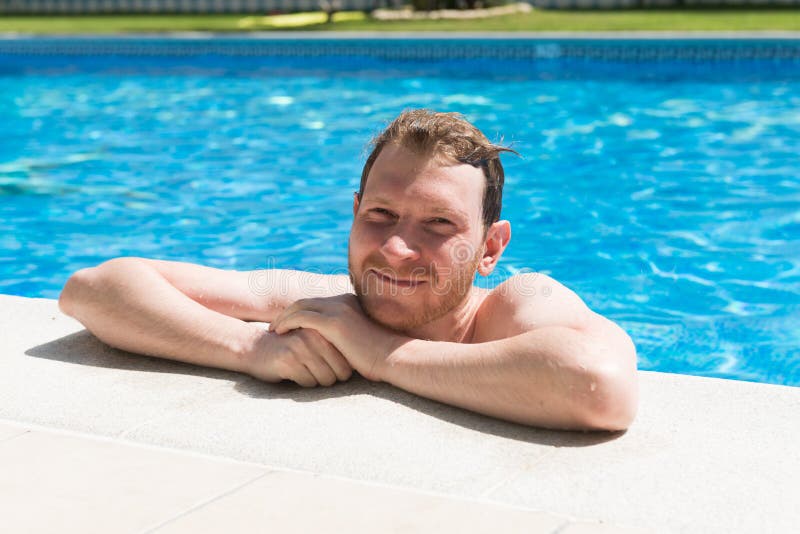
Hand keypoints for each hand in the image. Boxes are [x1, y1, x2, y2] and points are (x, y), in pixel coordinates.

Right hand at [243, 327, 352, 387]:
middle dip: (332, 379)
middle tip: (319, 374)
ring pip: (324, 379)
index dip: (342, 372)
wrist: (256, 349)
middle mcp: (314, 335)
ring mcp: (300, 347)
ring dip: (317, 382)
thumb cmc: (291, 347)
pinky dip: (304, 383)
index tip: (330, 369)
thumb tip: (365, 359)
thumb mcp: (315, 338)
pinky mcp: (287, 360)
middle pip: (339, 372)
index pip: (347, 361)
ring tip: (307, 373)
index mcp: (324, 328)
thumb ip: (335, 341)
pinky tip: (295, 374)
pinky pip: (307, 382)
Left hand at [267, 294, 407, 381]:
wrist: (391, 358)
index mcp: (349, 303)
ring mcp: (337, 309)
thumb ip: (348, 335)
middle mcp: (342, 302)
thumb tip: (339, 344)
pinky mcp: (333, 322)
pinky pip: (301, 318)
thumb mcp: (361, 341)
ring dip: (283, 318)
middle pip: (305, 302)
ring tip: (273, 330)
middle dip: (287, 312)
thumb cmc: (379, 356)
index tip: (289, 324)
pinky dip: (287, 323)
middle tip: (274, 326)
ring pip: (300, 307)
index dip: (300, 311)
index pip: (317, 303)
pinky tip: (279, 333)